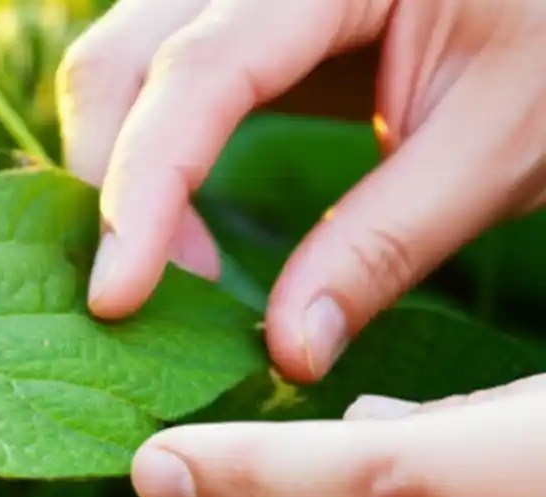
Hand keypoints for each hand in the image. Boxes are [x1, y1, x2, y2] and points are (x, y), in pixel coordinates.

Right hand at [58, 0, 545, 382]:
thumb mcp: (495, 148)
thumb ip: (385, 246)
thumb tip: (287, 353)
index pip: (199, 71)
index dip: (144, 188)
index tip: (118, 298)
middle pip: (118, 60)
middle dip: (112, 186)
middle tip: (152, 297)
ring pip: (114, 71)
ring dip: (119, 179)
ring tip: (177, 271)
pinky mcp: (231, 28)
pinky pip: (146, 87)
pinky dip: (142, 163)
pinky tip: (179, 231)